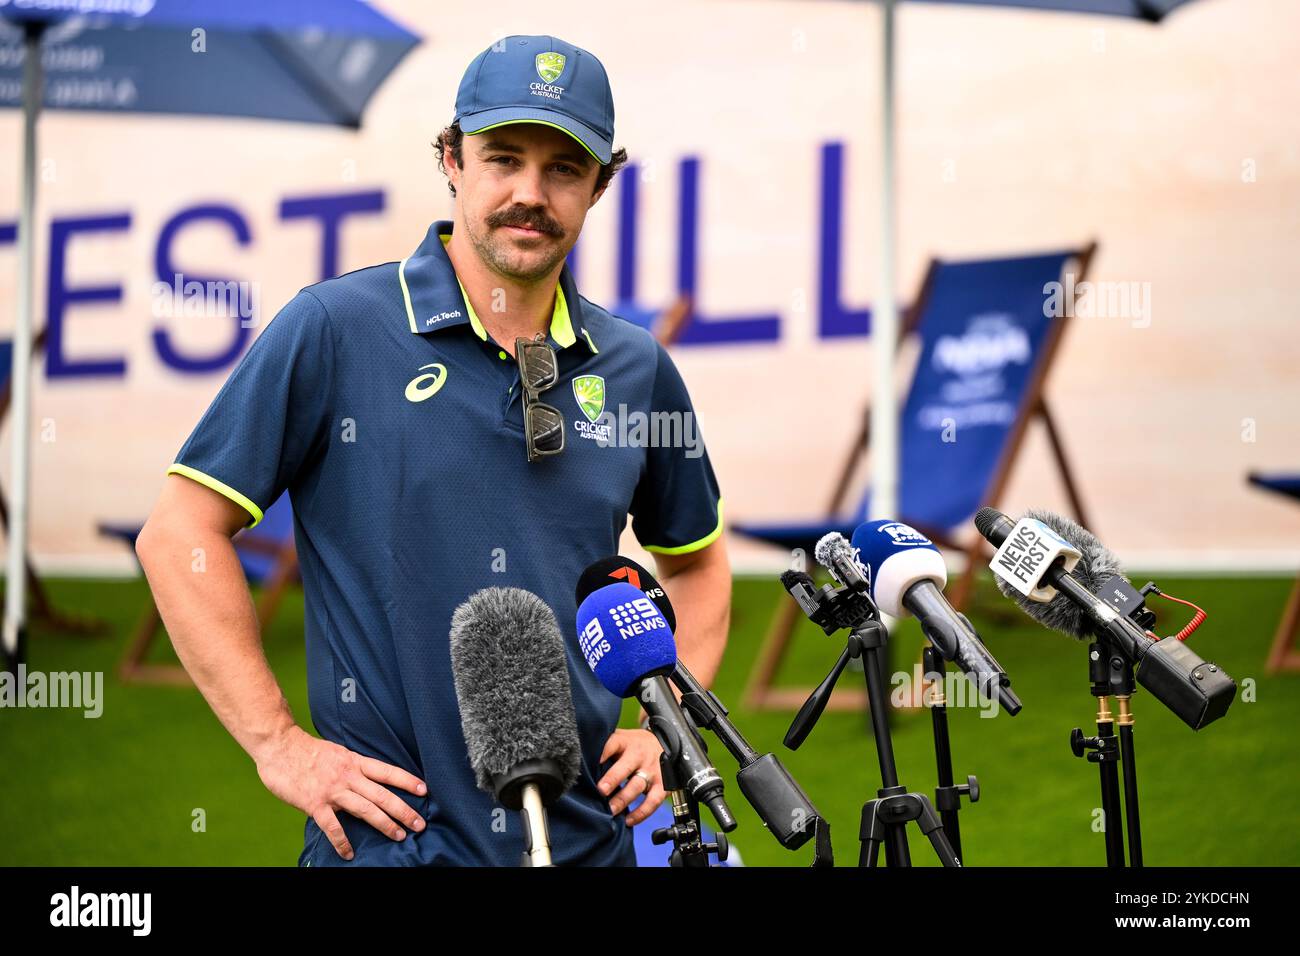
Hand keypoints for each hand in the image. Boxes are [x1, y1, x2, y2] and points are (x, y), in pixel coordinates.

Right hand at [255, 726, 427, 860]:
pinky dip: (342, 842)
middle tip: (420, 824)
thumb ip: (352, 765)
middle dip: (404, 810)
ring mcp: (333, 791)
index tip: (424, 790)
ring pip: (366, 810)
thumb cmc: (307, 750)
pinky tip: (349, 853)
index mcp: (355, 762)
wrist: (280, 746)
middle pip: (382, 795)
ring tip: (399, 836)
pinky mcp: (315, 804)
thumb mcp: (338, 752)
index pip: (387, 771)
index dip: (407, 781)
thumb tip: (366, 777)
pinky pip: (332, 826)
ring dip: (385, 824)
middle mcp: (349, 776)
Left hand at [597, 728, 664, 825]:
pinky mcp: (663, 785)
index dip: (601, 753)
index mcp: (625, 742)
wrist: (665, 743)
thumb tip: (578, 763)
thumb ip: (604, 750)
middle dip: (613, 779)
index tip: (588, 763)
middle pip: (626, 767)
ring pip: (638, 785)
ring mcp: (652, 770)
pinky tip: (629, 820)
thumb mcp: (620, 740)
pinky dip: (641, 813)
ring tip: (611, 811)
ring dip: (623, 799)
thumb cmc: (633, 746)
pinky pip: (653, 801)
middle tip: (601, 791)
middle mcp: (639, 755)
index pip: (612, 744)